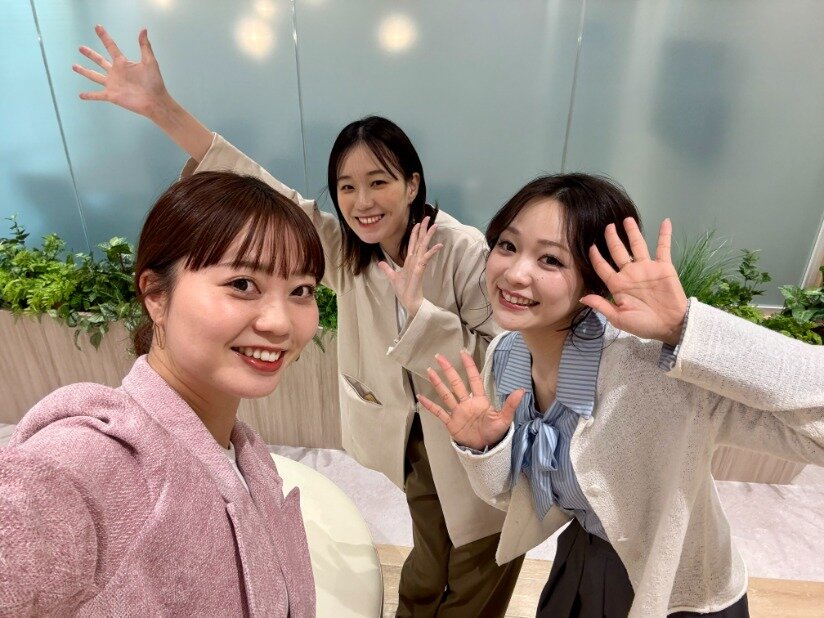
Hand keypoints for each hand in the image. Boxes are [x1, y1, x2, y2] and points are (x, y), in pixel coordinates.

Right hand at [73, 25, 169, 118]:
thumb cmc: (154, 82)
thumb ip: (145, 46)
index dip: (104, 37)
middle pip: (99, 61)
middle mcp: (115, 72)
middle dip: (90, 54)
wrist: (154, 100)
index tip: (97, 27)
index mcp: (123, 63)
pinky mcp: (111, 95)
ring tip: (74, 66)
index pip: (111, 47)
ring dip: (84, 71)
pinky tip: (80, 95)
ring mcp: (112, 84)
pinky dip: (89, 95)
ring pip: (94, 76)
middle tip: (81, 48)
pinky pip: (97, 95)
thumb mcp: (150, 61)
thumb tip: (143, 29)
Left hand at [378, 216, 442, 316]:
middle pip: (420, 241)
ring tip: (435, 226)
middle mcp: (415, 260)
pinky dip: (432, 252)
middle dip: (424, 229)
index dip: (415, 233)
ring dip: (429, 236)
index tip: (418, 223)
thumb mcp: (392, 277)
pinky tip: (439, 245)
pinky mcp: (420, 270)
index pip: (412, 243)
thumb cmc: (403, 290)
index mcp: (409, 260)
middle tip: (429, 218)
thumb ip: (387, 269)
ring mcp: (419, 264)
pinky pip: (426, 258)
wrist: (409, 301)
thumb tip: (380, 262)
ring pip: (424, 246)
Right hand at [417, 351, 523, 450]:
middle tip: (440, 357)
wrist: (485, 449)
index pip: (473, 379)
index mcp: (479, 400)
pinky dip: (430, 405)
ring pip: (446, 394)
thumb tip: (521, 390)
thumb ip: (510, 405)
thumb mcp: (504, 419)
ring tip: (430, 371)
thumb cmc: (495, 432)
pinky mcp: (451, 422)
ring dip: (438, 383)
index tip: (463, 352)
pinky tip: (421, 398)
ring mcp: (457, 412)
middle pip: (456, 383)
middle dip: (449, 370)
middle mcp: (466, 403)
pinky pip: (439, 412)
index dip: (469, 366)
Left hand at [580, 217, 687, 345]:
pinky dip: (665, 235)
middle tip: (608, 226)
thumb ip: (602, 306)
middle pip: (618, 251)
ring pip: (637, 245)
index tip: (590, 246)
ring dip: (633, 231)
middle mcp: (630, 273)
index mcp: (618, 285)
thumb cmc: (644, 324)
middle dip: (611, 238)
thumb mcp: (619, 318)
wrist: (671, 326)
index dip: (596, 257)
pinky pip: (664, 248)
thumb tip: (582, 298)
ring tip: (627, 219)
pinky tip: (666, 222)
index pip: (603, 267)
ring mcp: (647, 268)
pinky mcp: (664, 267)